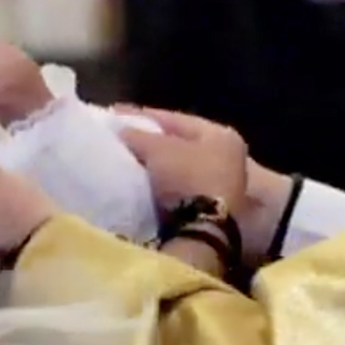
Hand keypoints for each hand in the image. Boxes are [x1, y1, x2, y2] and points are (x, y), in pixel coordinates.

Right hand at [116, 107, 247, 213]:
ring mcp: (223, 184)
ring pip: (180, 166)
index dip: (143, 115)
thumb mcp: (156, 149)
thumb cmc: (186, 177)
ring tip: (128, 159)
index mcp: (220, 134)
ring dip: (156, 163)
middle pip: (179, 142)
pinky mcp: (213, 207)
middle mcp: (227, 155)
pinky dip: (162, 182)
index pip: (175, 118)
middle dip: (150, 140)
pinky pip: (180, 186)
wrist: (204, 229)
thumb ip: (138, 135)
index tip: (117, 115)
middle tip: (122, 137)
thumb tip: (121, 130)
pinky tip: (142, 182)